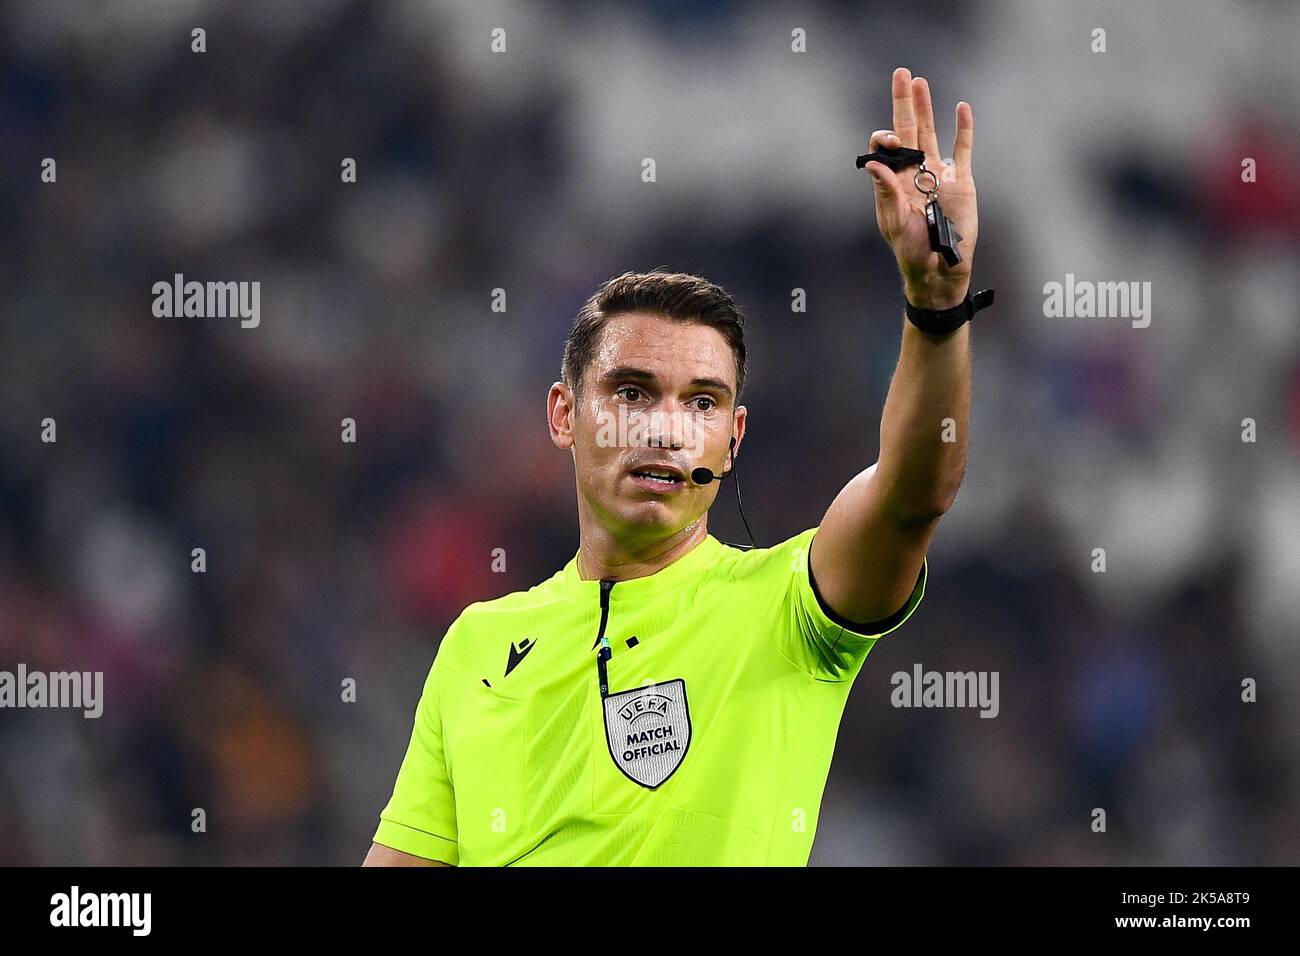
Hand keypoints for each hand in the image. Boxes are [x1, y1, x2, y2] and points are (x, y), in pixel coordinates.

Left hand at [865, 67, 977, 310]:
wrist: (939, 267)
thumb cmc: (911, 250)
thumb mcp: (894, 223)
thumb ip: (886, 192)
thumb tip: (873, 162)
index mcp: (894, 181)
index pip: (886, 149)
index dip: (885, 138)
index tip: (890, 141)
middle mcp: (914, 172)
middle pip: (908, 130)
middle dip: (904, 103)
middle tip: (901, 74)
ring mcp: (938, 173)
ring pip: (931, 133)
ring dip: (926, 108)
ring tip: (919, 82)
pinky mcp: (961, 180)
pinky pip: (962, 149)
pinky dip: (963, 128)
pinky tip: (960, 108)